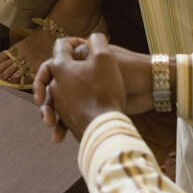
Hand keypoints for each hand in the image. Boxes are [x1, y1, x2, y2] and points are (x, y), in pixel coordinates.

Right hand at [37, 39, 155, 139]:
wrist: (151, 87)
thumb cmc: (130, 70)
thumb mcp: (105, 58)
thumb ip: (82, 56)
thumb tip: (55, 57)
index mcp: (80, 59)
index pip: (52, 68)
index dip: (43, 81)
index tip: (41, 98)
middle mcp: (81, 73)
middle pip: (54, 89)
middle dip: (47, 105)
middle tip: (47, 120)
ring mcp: (86, 90)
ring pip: (61, 104)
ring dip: (54, 117)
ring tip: (55, 130)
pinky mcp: (94, 106)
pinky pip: (73, 116)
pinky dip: (65, 125)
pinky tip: (62, 136)